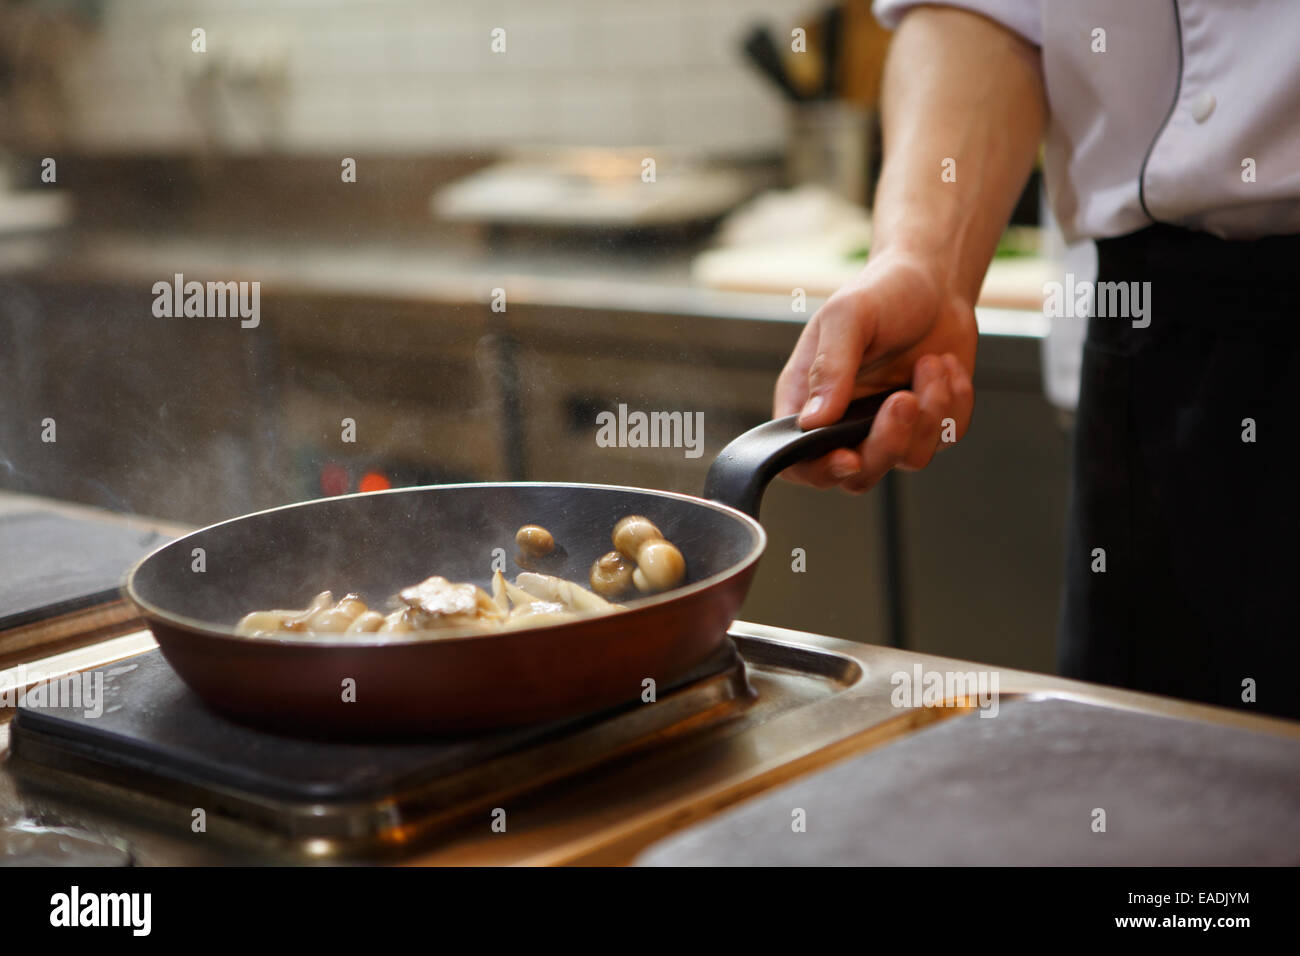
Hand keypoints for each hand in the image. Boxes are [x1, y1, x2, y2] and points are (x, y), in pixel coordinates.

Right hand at [774, 250, 977, 491]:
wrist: (934, 282)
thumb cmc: (882, 292)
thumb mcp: (848, 316)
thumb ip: (829, 367)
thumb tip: (813, 420)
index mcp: (809, 400)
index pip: (800, 460)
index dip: (820, 471)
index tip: (849, 456)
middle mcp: (845, 421)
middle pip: (859, 474)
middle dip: (888, 442)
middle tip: (904, 398)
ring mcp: (888, 426)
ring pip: (908, 459)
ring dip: (930, 413)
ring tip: (931, 364)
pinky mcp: (928, 424)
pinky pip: (945, 438)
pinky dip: (954, 404)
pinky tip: (946, 367)